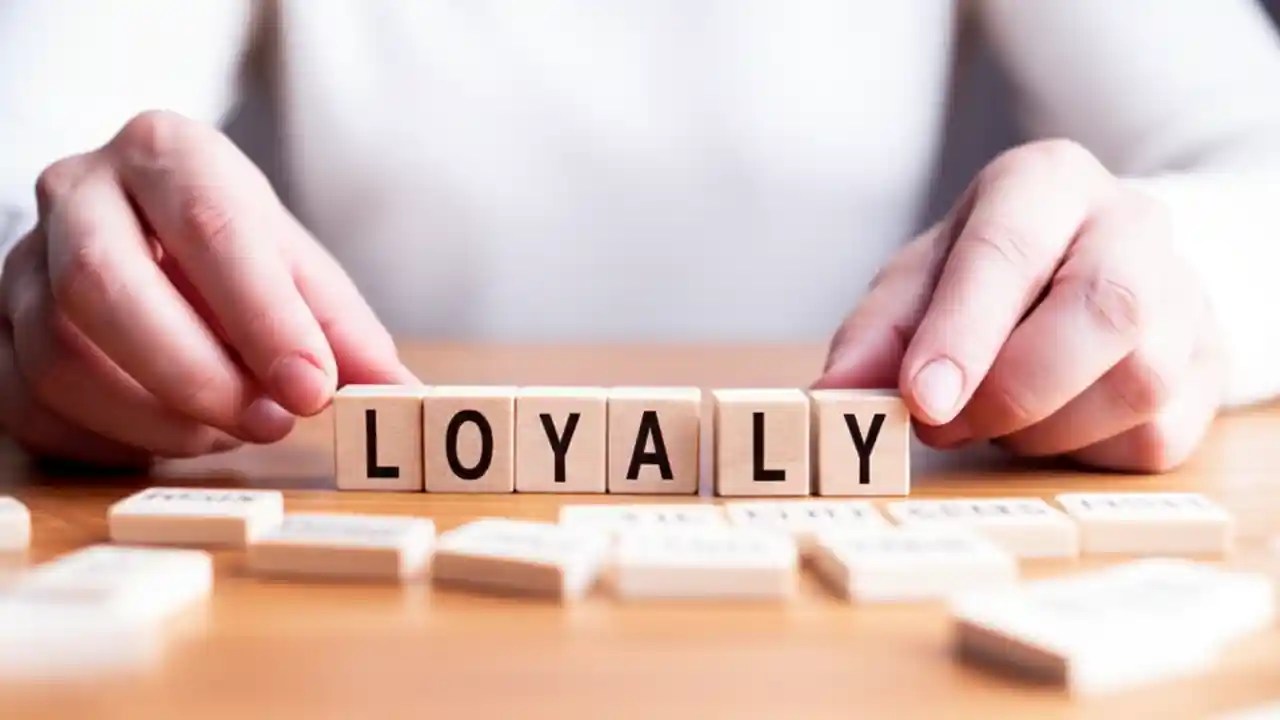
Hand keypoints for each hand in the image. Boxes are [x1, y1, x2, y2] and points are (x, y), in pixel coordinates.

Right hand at [0, 111, 414, 466]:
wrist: (148, 233)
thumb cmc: (236, 257)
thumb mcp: (301, 276)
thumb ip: (347, 335)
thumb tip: (403, 400)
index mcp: (167, 154)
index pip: (210, 228)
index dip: (262, 317)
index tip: (313, 388)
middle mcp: (79, 191)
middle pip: (106, 287)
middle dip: (196, 375)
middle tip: (270, 423)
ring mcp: (22, 260)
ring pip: (60, 356)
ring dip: (155, 417)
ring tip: (229, 433)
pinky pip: (30, 402)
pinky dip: (107, 440)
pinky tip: (167, 437)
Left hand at [816, 139, 1222, 471]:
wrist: (1090, 268)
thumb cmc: (990, 276)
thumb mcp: (920, 283)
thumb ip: (876, 336)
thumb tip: (834, 399)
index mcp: (1047, 182)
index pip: (1010, 249)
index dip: (963, 332)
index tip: (921, 400)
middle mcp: (1131, 224)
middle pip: (1103, 312)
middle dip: (1012, 390)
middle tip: (944, 424)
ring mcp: (1184, 295)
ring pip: (1137, 384)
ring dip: (1043, 429)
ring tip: (994, 419)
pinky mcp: (1208, 367)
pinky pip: (1156, 436)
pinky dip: (1083, 451)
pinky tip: (1049, 427)